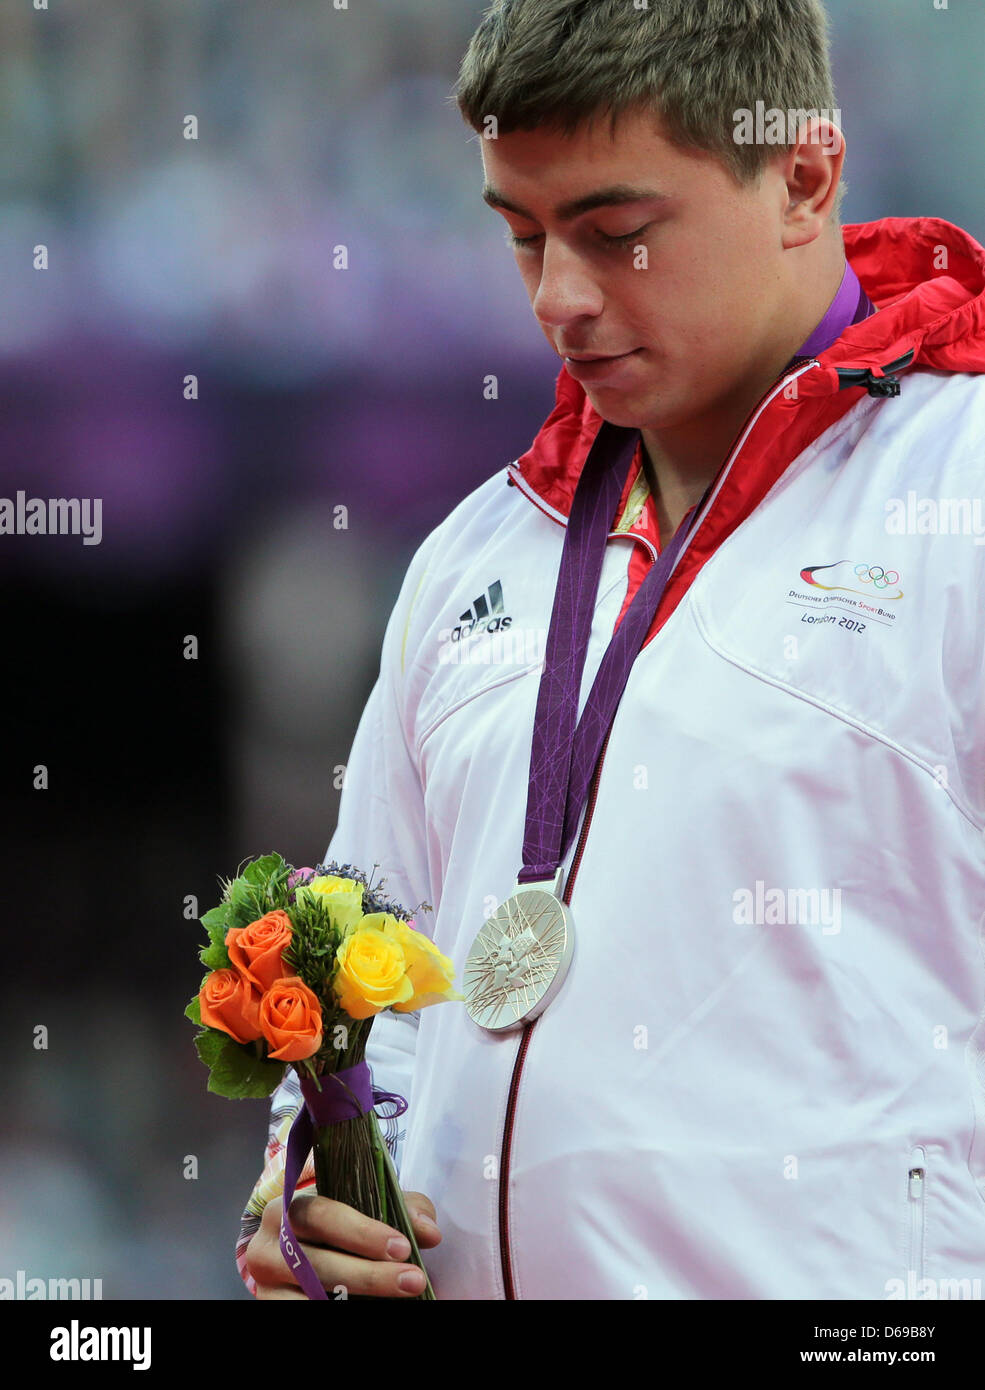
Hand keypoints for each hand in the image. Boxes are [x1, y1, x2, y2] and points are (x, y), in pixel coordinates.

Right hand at [246, 1190, 440, 1299]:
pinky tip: (371, 1309)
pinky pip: (303, 1313)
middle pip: (316, 1263)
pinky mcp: (269, 1307)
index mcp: (287, 1206)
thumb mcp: (368, 1205)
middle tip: (412, 1281)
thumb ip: (402, 1208)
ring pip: (310, 1296)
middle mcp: (267, 1245)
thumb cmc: (340, 1224)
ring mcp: (264, 1284)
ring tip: (400, 1301)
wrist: (300, 1251)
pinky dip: (338, 1311)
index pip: (320, 1215)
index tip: (402, 1247)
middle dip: (370, 1275)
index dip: (361, 1232)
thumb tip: (429, 1232)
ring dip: (358, 1301)